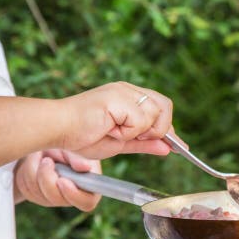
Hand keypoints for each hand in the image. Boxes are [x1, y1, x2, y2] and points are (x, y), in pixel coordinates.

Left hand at [14, 149, 101, 210]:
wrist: (42, 145)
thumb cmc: (62, 145)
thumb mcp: (71, 147)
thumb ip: (77, 158)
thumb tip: (85, 167)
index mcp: (88, 184)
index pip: (87, 202)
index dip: (74, 195)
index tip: (62, 180)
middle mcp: (71, 195)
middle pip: (57, 199)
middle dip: (48, 178)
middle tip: (47, 160)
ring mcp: (52, 198)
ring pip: (38, 194)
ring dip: (35, 171)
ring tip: (39, 155)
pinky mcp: (36, 196)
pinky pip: (26, 190)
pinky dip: (25, 173)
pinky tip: (33, 162)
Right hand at [58, 82, 184, 159]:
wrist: (58, 130)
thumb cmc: (82, 136)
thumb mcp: (121, 143)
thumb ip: (144, 144)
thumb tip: (167, 148)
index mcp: (129, 97)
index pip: (161, 109)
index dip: (170, 130)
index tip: (180, 148)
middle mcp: (128, 90)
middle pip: (165, 106)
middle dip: (158, 129)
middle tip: (136, 138)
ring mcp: (123, 91)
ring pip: (155, 113)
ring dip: (140, 131)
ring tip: (116, 132)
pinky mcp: (118, 97)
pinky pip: (140, 120)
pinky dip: (128, 132)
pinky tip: (110, 129)